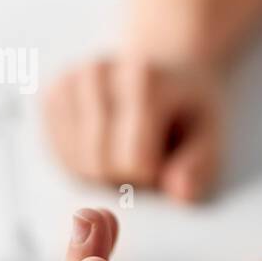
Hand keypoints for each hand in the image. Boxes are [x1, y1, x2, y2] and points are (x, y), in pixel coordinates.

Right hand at [42, 57, 222, 202]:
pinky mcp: (50, 94)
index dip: (154, 175)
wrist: (162, 68)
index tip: (167, 157)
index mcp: (145, 80)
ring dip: (104, 172)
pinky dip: (84, 163)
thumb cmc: (187, 108)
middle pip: (99, 166)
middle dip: (126, 177)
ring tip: (127, 144)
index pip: (134, 163)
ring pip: (76, 166)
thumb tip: (180, 193)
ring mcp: (69, 80)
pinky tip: (105, 141)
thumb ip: (200, 166)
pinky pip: (60, 157)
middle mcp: (99, 72)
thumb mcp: (211, 133)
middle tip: (148, 153)